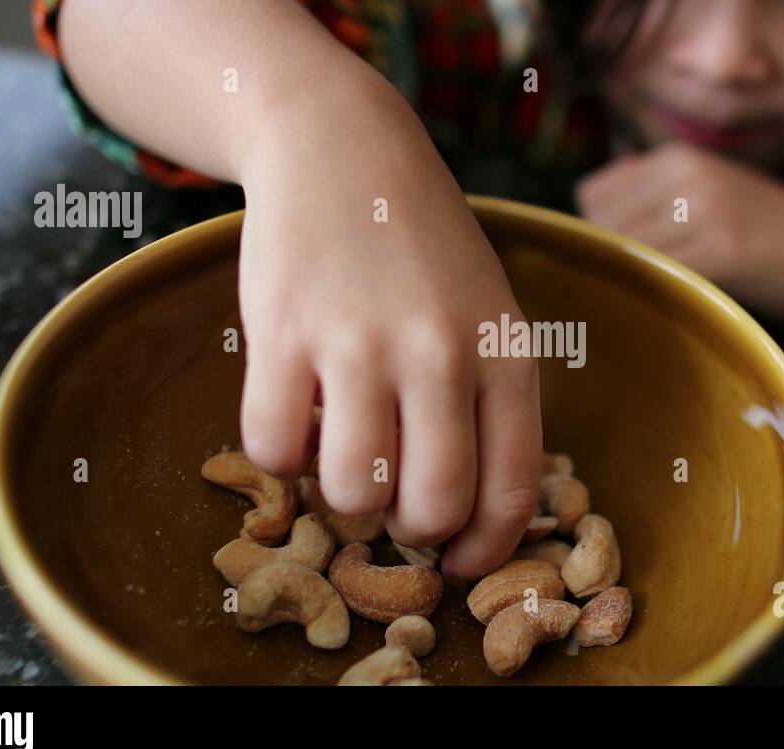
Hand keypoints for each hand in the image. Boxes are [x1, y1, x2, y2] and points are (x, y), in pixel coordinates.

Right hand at [237, 91, 541, 582]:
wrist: (342, 148)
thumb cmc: (422, 249)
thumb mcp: (490, 312)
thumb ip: (492, 401)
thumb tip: (475, 516)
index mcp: (506, 352)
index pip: (510, 489)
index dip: (483, 550)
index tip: (456, 565)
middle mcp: (441, 352)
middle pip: (431, 507)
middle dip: (408, 528)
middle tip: (390, 500)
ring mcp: (360, 342)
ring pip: (352, 491)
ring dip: (340, 494)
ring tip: (340, 450)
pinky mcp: (282, 332)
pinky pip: (273, 449)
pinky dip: (278, 455)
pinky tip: (292, 414)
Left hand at [575, 142, 783, 322]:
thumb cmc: (774, 231)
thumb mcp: (713, 190)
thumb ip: (658, 193)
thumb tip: (592, 205)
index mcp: (678, 159)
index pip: (592, 195)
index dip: (597, 232)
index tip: (620, 260)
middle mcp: (686, 176)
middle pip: (601, 227)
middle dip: (608, 261)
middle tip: (634, 290)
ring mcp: (706, 212)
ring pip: (624, 252)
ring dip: (628, 283)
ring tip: (652, 302)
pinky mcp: (725, 252)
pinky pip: (660, 275)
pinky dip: (655, 296)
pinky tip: (673, 309)